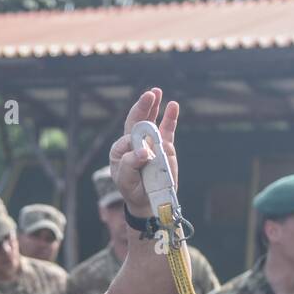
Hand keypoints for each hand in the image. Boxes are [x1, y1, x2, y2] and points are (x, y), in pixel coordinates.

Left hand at [109, 87, 179, 217]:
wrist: (148, 201)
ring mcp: (150, 143)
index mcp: (120, 149)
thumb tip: (144, 151)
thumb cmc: (133, 190)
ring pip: (151, 120)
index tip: (144, 155)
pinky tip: (173, 105)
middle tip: (149, 95)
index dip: (136, 141)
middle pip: (137, 120)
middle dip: (142, 106)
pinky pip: (167, 130)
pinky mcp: (164, 147)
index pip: (128, 137)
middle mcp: (134, 142)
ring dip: (154, 106)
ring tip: (156, 92)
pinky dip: (170, 117)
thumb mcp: (125, 180)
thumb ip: (130, 164)